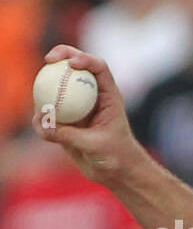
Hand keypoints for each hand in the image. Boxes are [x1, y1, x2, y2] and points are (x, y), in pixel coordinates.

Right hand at [31, 45, 144, 184]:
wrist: (116, 172)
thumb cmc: (116, 157)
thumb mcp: (95, 145)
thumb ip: (69, 135)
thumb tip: (42, 125)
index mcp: (108, 96)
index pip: (99, 68)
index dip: (85, 58)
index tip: (71, 63)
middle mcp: (92, 96)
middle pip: (75, 67)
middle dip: (62, 56)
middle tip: (48, 60)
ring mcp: (77, 106)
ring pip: (58, 85)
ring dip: (46, 85)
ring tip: (42, 105)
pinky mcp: (65, 119)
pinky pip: (48, 110)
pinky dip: (41, 114)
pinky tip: (40, 126)